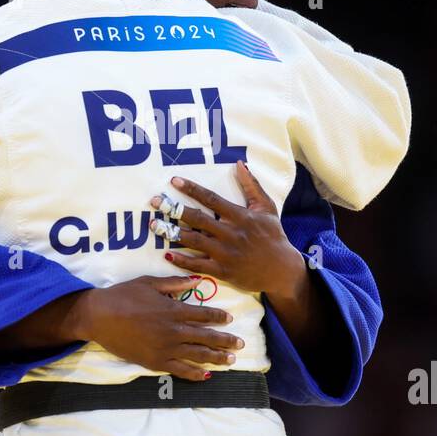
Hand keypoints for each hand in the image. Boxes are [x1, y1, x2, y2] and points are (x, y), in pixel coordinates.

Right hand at [69, 275, 244, 381]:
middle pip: (207, 337)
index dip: (219, 317)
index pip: (204, 315)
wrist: (99, 317)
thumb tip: (197, 280)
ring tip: (230, 361)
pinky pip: (180, 370)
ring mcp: (165, 349)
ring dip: (216, 358)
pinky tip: (205, 375)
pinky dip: (195, 373)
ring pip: (198, 355)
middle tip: (240, 345)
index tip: (229, 319)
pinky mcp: (155, 362)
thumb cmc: (123, 296)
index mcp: (174, 310)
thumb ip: (175, 283)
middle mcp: (174, 331)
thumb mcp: (149, 283)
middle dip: (226, 341)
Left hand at [149, 161, 307, 299]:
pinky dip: (182, 260)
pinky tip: (168, 254)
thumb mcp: (267, 208)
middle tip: (155, 201)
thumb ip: (252, 185)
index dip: (191, 189)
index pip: (211, 199)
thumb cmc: (274, 236)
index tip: (174, 181)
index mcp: (240, 216)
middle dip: (173, 209)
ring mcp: (225, 253)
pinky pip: (198, 265)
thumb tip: (240, 164)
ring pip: (194, 241)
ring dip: (172, 233)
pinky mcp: (223, 271)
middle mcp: (230, 234)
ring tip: (154, 225)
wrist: (282, 269)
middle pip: (197, 219)